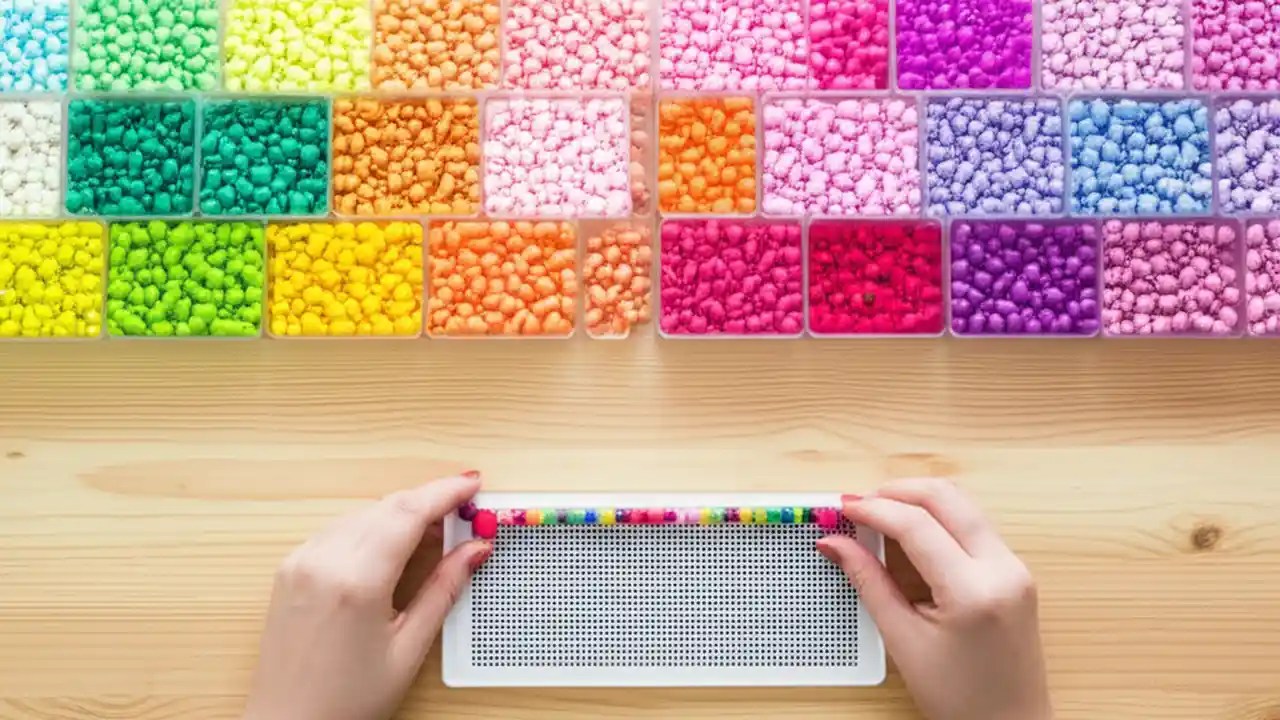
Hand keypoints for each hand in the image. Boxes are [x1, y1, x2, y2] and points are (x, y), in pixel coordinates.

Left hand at [244, 474, 490, 719]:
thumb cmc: (346, 702)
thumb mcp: (409, 649)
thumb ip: (444, 590)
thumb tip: (474, 549)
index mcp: (356, 582)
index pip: (408, 512)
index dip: (445, 492)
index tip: (471, 482)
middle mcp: (322, 562)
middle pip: (386, 506)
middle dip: (427, 500)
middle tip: (463, 509)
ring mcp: (300, 563)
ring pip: (361, 513)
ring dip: (399, 513)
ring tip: (433, 530)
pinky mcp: (289, 570)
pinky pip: (338, 530)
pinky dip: (370, 527)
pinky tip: (391, 545)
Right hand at [817, 478, 1051, 719]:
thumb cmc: (962, 700)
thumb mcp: (903, 640)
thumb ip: (868, 582)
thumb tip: (835, 544)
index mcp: (974, 591)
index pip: (917, 525)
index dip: (874, 510)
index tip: (844, 507)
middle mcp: (1003, 570)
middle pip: (947, 498)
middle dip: (898, 491)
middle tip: (861, 504)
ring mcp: (1015, 568)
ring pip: (963, 505)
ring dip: (919, 502)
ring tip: (880, 517)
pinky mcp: (1016, 572)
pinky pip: (975, 526)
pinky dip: (939, 520)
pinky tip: (910, 534)